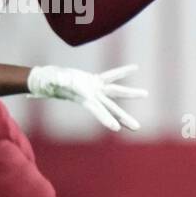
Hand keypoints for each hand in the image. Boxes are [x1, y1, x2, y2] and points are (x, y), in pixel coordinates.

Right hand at [26, 64, 146, 132]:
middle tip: (137, 128)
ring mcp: (95, 89)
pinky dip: (122, 72)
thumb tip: (60, 78)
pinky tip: (135, 68)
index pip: (97, 111)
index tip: (116, 129)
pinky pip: (112, 75)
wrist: (51, 81)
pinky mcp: (95, 80)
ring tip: (145, 94)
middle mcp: (93, 97)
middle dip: (124, 118)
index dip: (105, 119)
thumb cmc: (50, 81)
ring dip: (131, 93)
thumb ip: (57, 80)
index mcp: (84, 99)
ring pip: (116, 91)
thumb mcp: (53, 81)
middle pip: (111, 108)